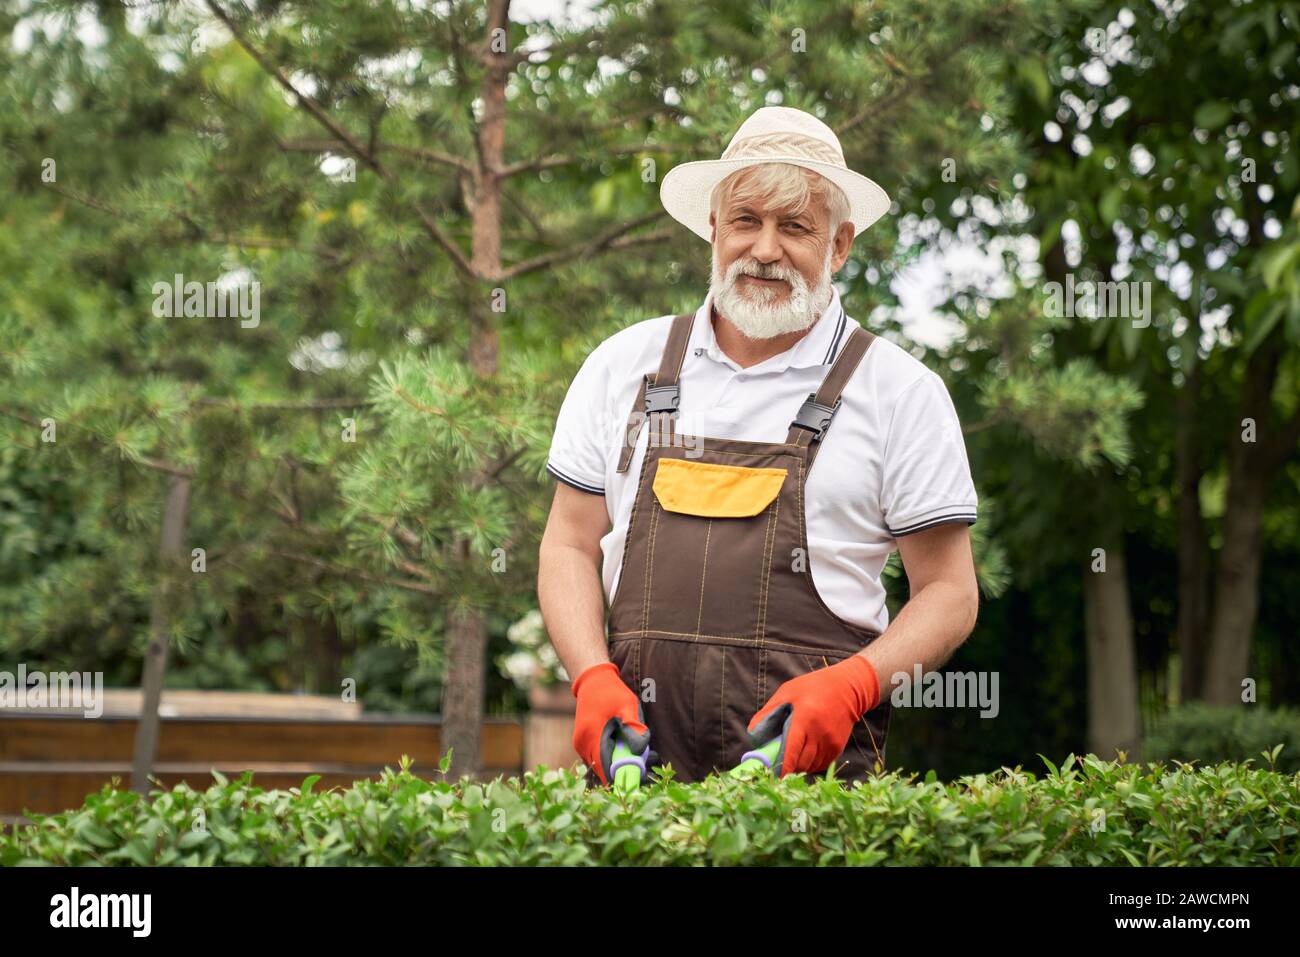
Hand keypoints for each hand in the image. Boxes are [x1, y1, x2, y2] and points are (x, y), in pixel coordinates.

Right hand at [570, 662, 649, 784]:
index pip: (605, 770)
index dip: (622, 778)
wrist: (592, 680)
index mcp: (592, 737)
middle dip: (624, 772)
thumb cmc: (612, 692)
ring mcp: (581, 745)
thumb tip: (640, 749)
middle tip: (647, 766)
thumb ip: (634, 726)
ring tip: (643, 755)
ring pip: (601, 766)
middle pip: (604, 772)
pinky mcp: (583, 743)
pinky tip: (628, 749)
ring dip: (619, 765)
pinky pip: (597, 758)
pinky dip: (612, 758)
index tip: (640, 778)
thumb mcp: (627, 705)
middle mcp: (582, 745)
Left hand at [746, 654, 879, 775]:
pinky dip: (809, 764)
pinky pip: (820, 765)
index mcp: (805, 718)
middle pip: (800, 762)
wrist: (847, 688)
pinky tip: (804, 753)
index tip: (773, 777)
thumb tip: (753, 735)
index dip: (782, 766)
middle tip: (775, 764)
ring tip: (790, 756)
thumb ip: (768, 713)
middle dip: (787, 767)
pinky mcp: (837, 748)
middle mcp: (820, 733)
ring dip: (798, 766)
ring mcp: (831, 742)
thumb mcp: (786, 693)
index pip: (792, 749)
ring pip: (810, 766)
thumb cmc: (812, 687)